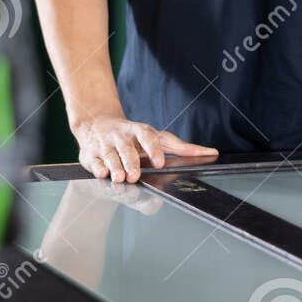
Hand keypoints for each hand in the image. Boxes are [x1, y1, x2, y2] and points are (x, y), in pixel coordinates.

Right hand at [74, 115, 217, 181]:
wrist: (97, 124)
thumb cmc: (134, 136)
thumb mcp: (157, 137)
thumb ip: (182, 147)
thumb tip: (211, 153)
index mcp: (140, 131)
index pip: (148, 136)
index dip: (154, 149)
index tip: (159, 162)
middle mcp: (122, 136)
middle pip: (127, 149)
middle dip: (131, 161)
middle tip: (135, 175)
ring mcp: (105, 144)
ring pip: (110, 155)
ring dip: (115, 166)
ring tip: (120, 177)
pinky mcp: (90, 153)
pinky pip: (93, 161)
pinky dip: (97, 167)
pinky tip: (102, 173)